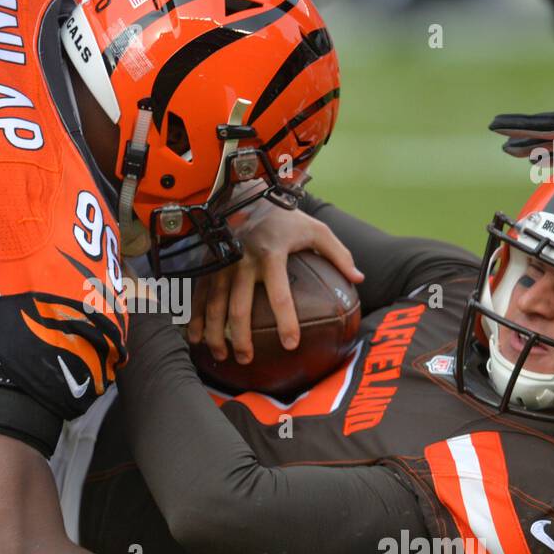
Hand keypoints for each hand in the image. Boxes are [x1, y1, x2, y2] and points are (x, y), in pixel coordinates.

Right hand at [186, 201, 361, 363]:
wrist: (245, 194)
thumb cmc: (284, 215)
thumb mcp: (316, 229)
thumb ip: (338, 254)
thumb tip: (359, 279)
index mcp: (272, 254)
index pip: (280, 294)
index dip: (286, 321)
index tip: (290, 345)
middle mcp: (243, 262)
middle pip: (239, 308)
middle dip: (241, 337)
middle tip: (247, 359)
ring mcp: (222, 264)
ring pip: (215, 305)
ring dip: (216, 334)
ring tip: (221, 357)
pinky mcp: (208, 265)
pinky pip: (199, 295)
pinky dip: (195, 318)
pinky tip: (195, 338)